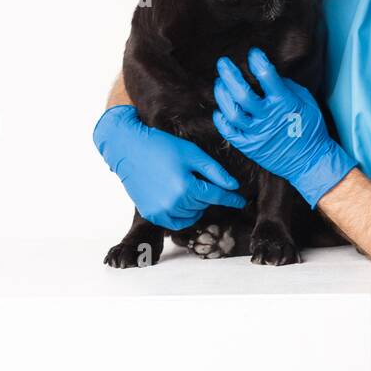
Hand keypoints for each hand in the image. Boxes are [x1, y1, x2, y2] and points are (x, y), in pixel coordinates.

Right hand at [92, 104, 246, 229]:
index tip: (241, 201)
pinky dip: (183, 216)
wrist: (128, 148)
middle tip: (200, 179)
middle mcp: (173, 204)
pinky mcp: (151, 215)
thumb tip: (233, 186)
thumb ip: (215, 171)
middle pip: (204, 205)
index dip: (231, 199)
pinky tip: (182, 202)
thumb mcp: (192, 154)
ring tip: (188, 186)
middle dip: (209, 194)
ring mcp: (161, 212)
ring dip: (196, 204)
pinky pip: (176, 223)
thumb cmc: (162, 146)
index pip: (217, 197)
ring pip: (192, 215)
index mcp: (186, 187)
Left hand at [212, 48, 357, 208]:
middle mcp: (268, 117)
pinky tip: (220, 109)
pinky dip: (221, 118)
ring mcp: (257, 133)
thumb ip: (287, 86)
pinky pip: (228, 131)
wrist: (311, 161)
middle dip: (229, 74)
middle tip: (223, 62)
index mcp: (284, 102)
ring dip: (222, 94)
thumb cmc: (311, 128)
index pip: (266, 75)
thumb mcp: (306, 101)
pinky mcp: (249, 146)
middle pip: (242, 93)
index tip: (253, 53)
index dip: (257, 60)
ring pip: (231, 111)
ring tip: (219, 84)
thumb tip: (268, 74)